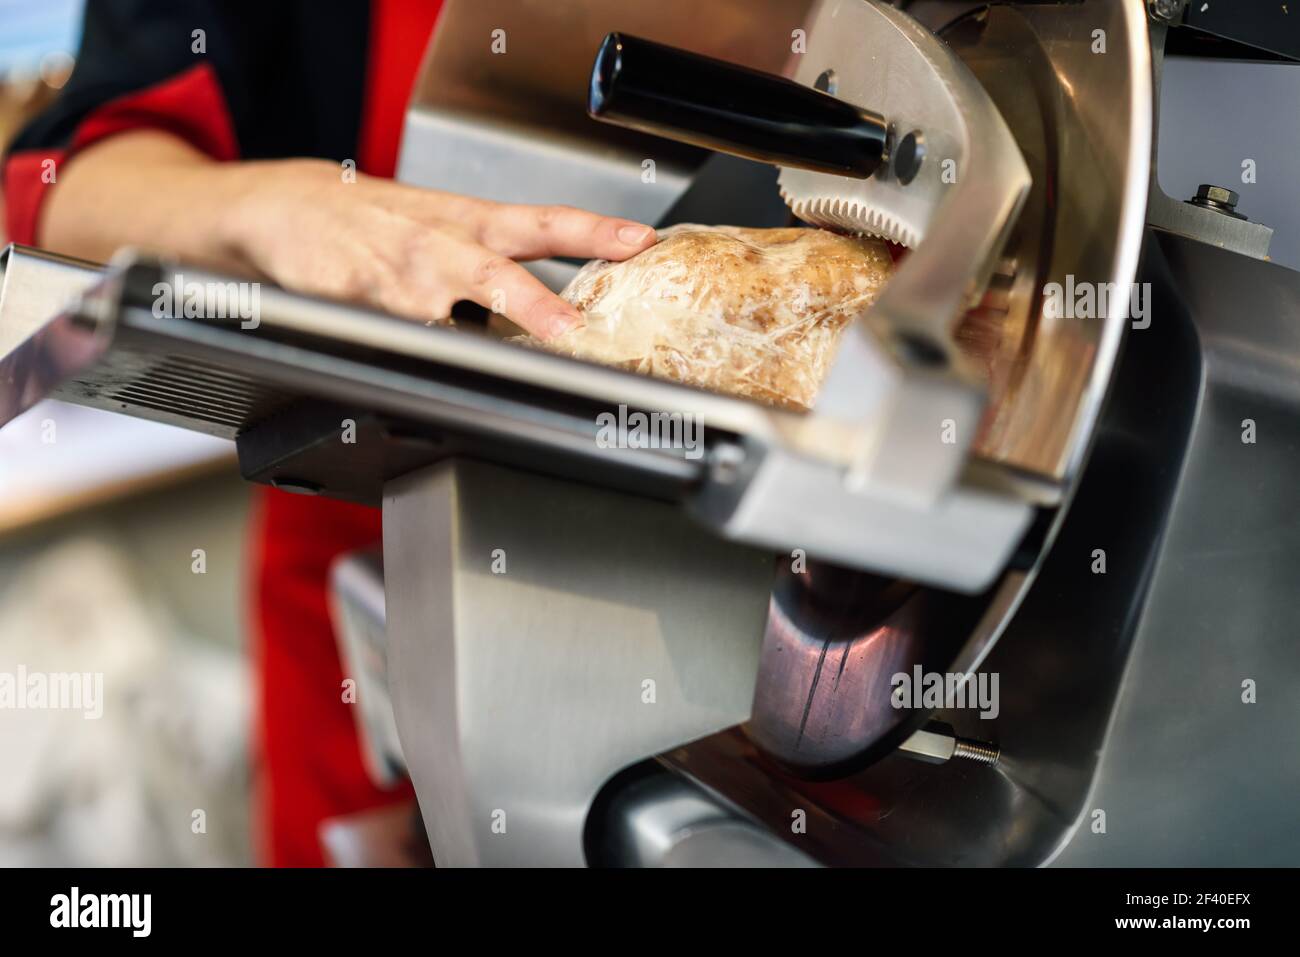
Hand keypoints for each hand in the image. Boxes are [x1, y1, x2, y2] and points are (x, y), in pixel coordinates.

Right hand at [225, 159, 656, 337]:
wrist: (290, 208)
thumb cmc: (380, 222)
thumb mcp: (448, 224)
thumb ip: (501, 259)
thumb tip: (563, 309)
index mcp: (471, 224)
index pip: (545, 222)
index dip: (594, 231)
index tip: (640, 241)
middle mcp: (440, 247)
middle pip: (494, 272)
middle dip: (535, 304)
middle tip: (571, 331)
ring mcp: (395, 276)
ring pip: (438, 315)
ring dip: (464, 339)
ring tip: (492, 370)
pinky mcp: (351, 300)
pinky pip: (385, 337)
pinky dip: (401, 350)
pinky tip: (406, 356)